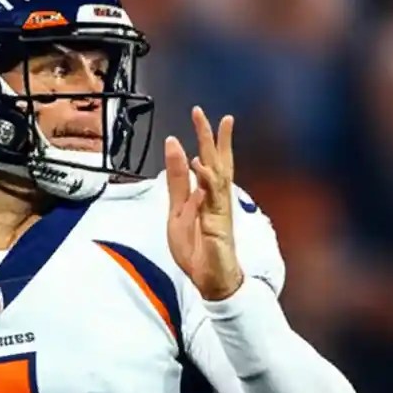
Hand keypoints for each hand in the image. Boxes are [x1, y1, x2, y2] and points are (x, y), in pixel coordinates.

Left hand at [164, 107, 243, 300]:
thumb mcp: (177, 210)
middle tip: (202, 113)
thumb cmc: (197, 247)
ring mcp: (219, 210)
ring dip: (210, 151)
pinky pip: (212, 199)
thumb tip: (174, 152)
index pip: (210, 160)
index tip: (204, 115)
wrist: (209, 280)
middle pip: (216, 161)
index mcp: (208, 194)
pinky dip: (206, 181)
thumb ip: (176, 182)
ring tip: (205, 129)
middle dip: (210, 136)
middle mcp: (217, 198)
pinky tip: (198, 166)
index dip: (209, 138)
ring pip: (217, 174)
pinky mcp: (217, 224)